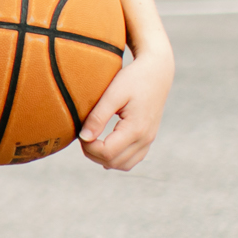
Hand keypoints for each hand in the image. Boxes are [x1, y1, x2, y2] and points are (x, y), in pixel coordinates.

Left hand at [78, 44, 173, 170]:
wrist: (157, 73)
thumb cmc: (133, 79)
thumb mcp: (112, 94)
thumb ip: (98, 117)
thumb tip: (84, 137)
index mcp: (136, 129)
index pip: (107, 152)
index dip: (88, 147)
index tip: (80, 133)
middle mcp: (145, 138)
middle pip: (114, 162)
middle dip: (93, 154)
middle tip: (83, 136)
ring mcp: (149, 140)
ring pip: (124, 164)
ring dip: (104, 159)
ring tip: (92, 141)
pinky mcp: (149, 137)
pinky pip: (133, 159)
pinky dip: (117, 158)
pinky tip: (105, 148)